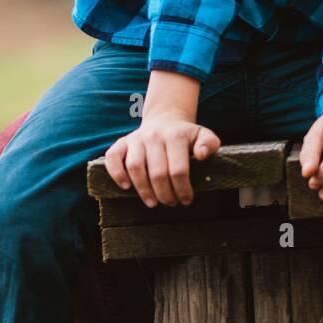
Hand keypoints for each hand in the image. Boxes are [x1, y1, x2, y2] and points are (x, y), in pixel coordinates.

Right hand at [104, 113, 220, 206]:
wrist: (165, 119)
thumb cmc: (185, 135)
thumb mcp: (203, 135)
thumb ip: (209, 143)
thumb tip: (202, 155)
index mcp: (175, 135)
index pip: (178, 169)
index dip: (183, 189)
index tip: (186, 200)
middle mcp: (154, 136)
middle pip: (157, 172)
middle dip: (165, 194)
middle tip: (170, 203)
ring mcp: (136, 138)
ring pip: (135, 167)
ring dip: (143, 190)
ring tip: (152, 203)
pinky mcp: (122, 142)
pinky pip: (113, 157)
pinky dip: (116, 173)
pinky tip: (126, 187)